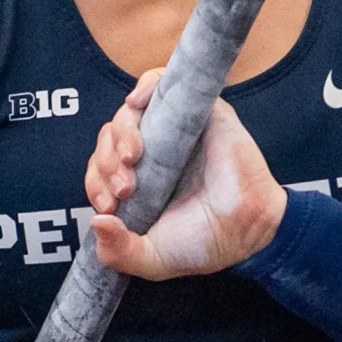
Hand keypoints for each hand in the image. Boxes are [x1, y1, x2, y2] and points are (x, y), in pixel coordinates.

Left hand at [85, 68, 285, 280]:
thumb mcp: (152, 258)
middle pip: (110, 140)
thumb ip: (118, 252)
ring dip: (121, 132)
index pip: (100, 169)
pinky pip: (160, 83)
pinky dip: (143, 87)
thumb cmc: (203, 243)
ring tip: (131, 158)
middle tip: (126, 189)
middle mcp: (151, 153)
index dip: (95, 182)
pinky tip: (136, 105)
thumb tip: (96, 223)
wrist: (246, 229)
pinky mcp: (195, 111)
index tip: (108, 205)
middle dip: (106, 163)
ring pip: (128, 114)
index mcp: (138, 183)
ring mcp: (171, 130)